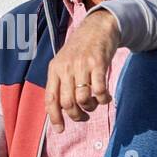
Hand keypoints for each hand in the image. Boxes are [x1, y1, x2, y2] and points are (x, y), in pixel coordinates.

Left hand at [45, 9, 120, 132]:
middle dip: (76, 115)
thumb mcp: (64, 62)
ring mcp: (82, 65)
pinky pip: (100, 90)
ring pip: (83, 99)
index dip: (54, 117)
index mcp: (54, 69)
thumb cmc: (80, 49)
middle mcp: (66, 68)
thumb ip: (61, 82)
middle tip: (83, 116)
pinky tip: (106, 98)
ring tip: (95, 104)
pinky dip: (103, 99)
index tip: (61, 130)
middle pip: (67, 103)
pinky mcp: (99, 63)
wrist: (98, 27)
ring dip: (91, 107)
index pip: (50, 98)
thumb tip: (60, 109)